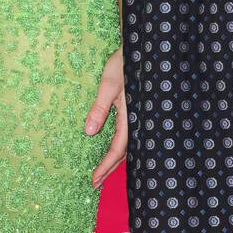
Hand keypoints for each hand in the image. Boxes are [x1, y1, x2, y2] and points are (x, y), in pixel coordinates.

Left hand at [86, 46, 126, 188]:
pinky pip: (129, 135)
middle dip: (109, 168)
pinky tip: (114, 150)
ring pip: (128, 145)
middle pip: (124, 152)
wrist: (144, 48)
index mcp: (131, 116)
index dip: (105, 166)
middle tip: (95, 184)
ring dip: (115, 160)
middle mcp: (137, 120)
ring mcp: (138, 116)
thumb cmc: (126, 62)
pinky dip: (120, 147)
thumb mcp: (108, 83)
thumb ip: (99, 107)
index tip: (93, 180)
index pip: (118, 148)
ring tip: (102, 172)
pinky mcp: (137, 110)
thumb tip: (88, 132)